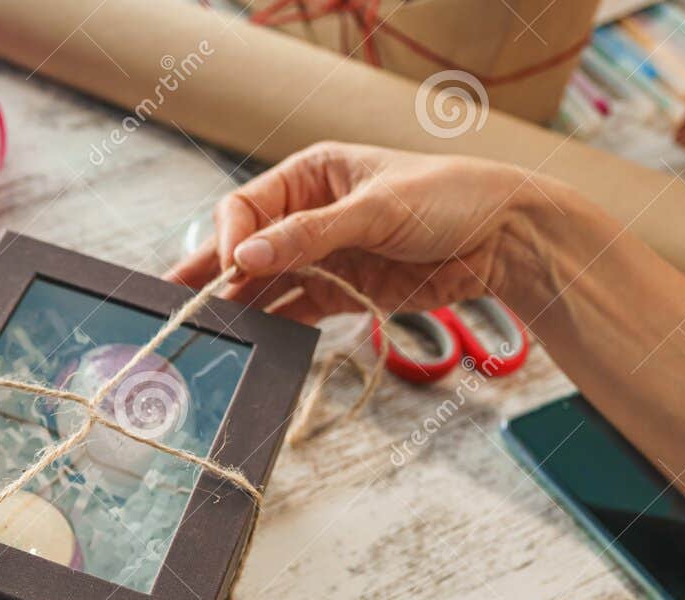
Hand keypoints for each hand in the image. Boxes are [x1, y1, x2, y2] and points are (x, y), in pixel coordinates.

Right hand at [167, 142, 555, 321]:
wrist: (508, 237)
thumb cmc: (450, 198)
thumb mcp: (378, 209)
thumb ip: (311, 234)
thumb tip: (251, 256)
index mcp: (311, 175)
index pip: (248, 207)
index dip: (234, 237)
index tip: (234, 266)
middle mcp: (309, 215)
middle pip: (246, 247)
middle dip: (213, 274)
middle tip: (176, 302)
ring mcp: (324, 257)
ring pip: (266, 284)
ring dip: (242, 307)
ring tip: (210, 332)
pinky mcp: (343, 292)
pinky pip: (296, 311)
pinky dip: (276, 326)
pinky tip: (255, 341)